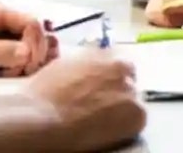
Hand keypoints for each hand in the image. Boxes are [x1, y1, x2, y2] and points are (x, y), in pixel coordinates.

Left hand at [0, 1, 57, 79]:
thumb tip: (28, 54)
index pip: (31, 23)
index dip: (35, 44)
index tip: (28, 64)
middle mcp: (1, 20)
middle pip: (33, 35)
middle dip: (33, 54)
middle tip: (23, 72)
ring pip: (27, 46)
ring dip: (29, 62)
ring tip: (19, 75)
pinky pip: (17, 56)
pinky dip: (21, 66)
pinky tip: (17, 75)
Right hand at [23, 50, 145, 151]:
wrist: (44, 115)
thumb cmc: (45, 92)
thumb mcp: (66, 65)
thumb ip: (86, 65)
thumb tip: (91, 72)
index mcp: (105, 53)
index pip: (118, 63)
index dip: (110, 77)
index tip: (102, 88)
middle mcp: (122, 67)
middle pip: (128, 80)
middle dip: (118, 91)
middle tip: (101, 106)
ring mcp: (132, 90)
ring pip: (132, 101)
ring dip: (122, 108)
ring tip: (100, 120)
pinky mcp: (138, 114)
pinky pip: (137, 119)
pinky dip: (126, 126)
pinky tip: (106, 129)